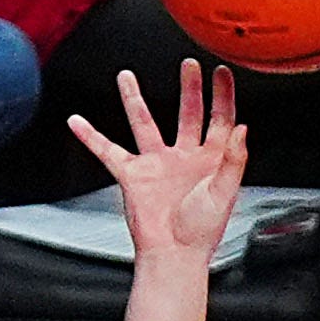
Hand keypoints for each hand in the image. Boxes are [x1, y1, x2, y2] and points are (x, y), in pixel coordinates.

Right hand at [67, 55, 247, 255]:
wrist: (173, 256)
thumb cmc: (201, 232)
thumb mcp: (225, 192)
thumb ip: (234, 159)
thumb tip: (242, 127)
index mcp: (210, 160)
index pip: (219, 119)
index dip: (223, 95)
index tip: (222, 72)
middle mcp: (184, 157)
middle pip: (187, 113)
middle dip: (189, 88)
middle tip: (188, 65)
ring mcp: (157, 164)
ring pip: (144, 122)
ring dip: (134, 99)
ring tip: (126, 77)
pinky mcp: (133, 175)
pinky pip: (107, 151)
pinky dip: (91, 137)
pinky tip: (78, 122)